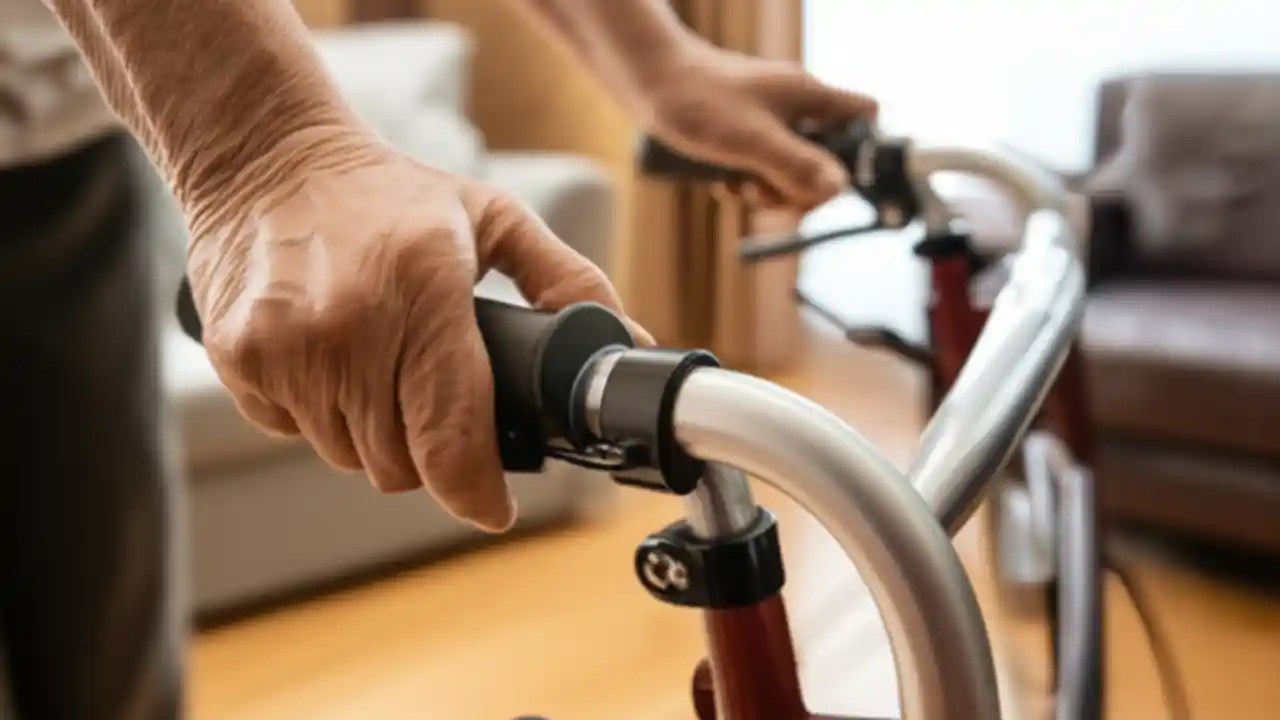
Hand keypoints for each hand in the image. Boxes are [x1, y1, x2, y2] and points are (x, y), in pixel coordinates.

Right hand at [185, 128, 644, 530]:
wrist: (264, 156)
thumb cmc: (387, 192)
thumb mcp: (492, 217)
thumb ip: (566, 281)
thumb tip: (625, 343)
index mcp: (424, 286)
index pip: (451, 436)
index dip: (478, 491)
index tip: (494, 506)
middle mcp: (350, 324)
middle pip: (402, 463)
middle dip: (430, 452)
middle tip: (436, 402)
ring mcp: (286, 346)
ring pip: (349, 456)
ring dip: (376, 436)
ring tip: (381, 370)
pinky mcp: (240, 359)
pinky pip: (295, 432)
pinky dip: (321, 415)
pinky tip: (330, 359)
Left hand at [638, 43, 876, 208]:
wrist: (645, 79)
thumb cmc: (697, 103)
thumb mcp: (752, 142)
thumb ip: (797, 165)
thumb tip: (837, 190)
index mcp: (809, 96)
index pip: (864, 118)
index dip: (859, 155)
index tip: (825, 182)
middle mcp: (795, 103)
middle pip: (826, 156)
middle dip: (801, 187)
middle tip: (768, 197)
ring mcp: (768, 116)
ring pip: (790, 165)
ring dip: (769, 189)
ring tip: (738, 189)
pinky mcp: (742, 128)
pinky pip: (761, 164)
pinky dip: (747, 180)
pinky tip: (721, 185)